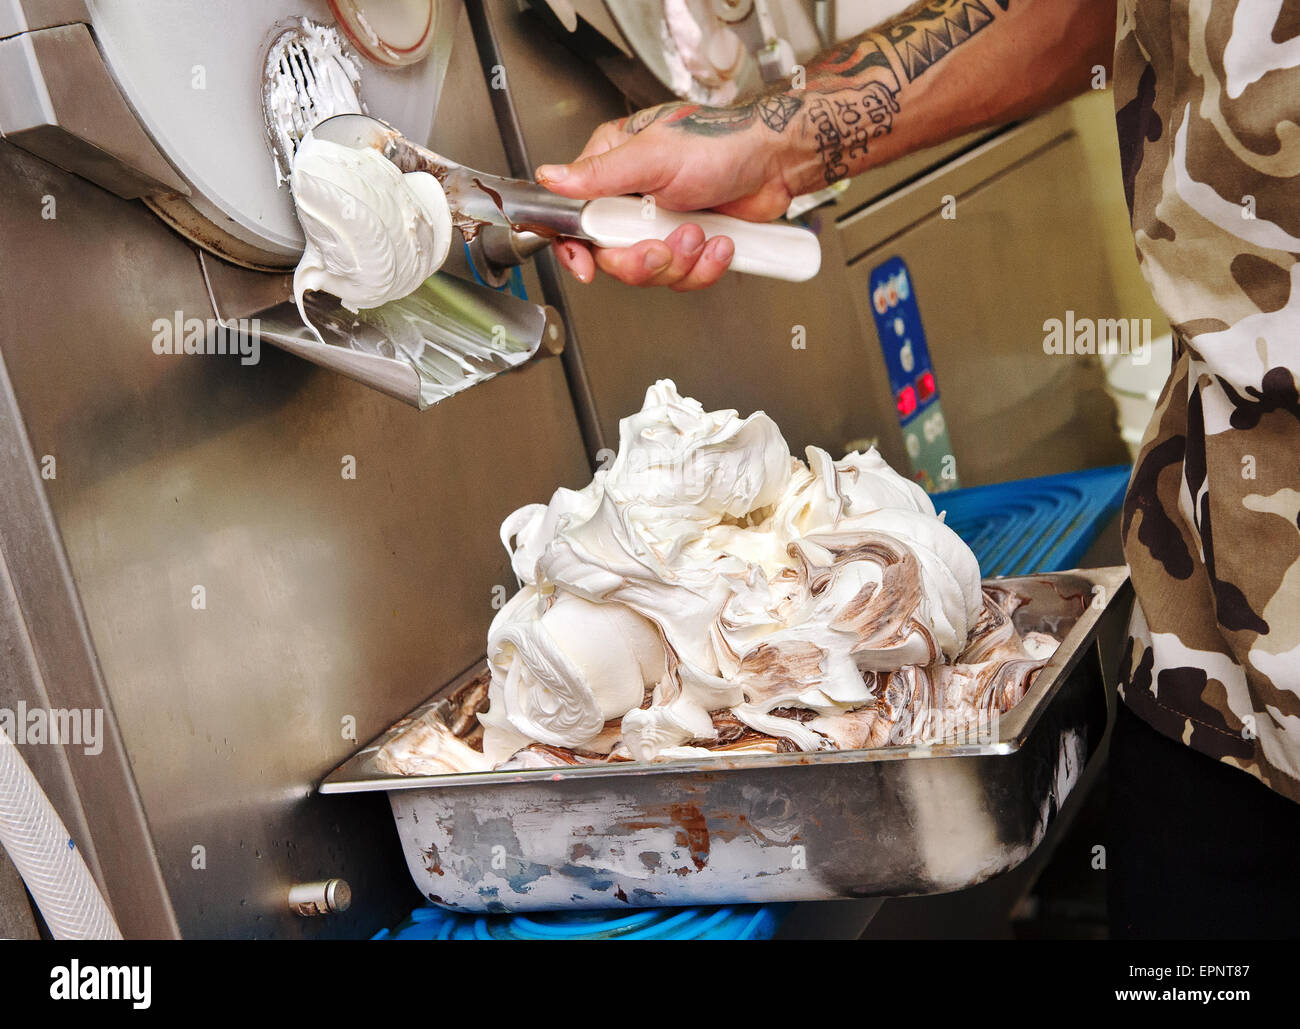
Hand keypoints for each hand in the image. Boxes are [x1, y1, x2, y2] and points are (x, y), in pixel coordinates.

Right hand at [535, 100, 799, 289]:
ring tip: (701, 233)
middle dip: (642, 259)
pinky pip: (682, 277)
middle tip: (663, 245)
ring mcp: (660, 224)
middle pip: (612, 255)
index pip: (575, 217)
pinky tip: (720, 243)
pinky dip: (704, 267)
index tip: (586, 267)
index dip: (576, 248)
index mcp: (612, 168)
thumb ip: (599, 175)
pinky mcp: (688, 244)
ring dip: (680, 261)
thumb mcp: (652, 156)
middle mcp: (632, 199)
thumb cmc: (720, 142)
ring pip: (649, 271)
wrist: (775, 162)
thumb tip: (550, 178)